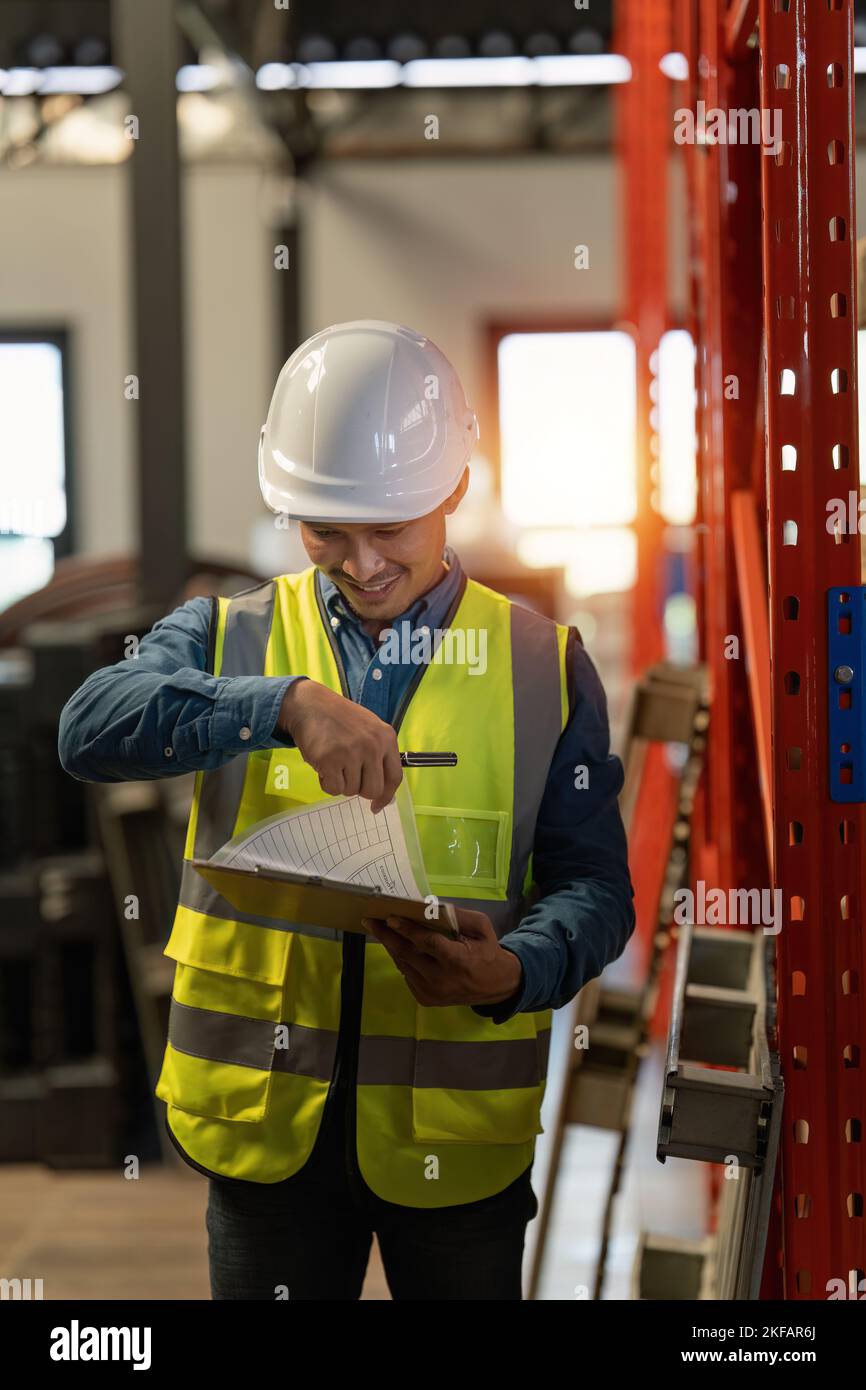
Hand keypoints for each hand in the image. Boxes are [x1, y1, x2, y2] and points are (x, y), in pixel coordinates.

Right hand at [276, 679, 401, 813]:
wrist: (311, 705)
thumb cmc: (340, 720)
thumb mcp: (369, 730)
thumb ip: (379, 756)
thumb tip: (382, 794)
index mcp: (386, 738)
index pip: (395, 777)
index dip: (386, 797)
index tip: (377, 806)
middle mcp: (372, 746)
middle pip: (373, 790)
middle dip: (359, 790)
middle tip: (348, 778)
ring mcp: (351, 753)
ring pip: (351, 791)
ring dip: (340, 783)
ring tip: (334, 763)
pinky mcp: (329, 760)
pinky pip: (333, 789)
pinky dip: (326, 783)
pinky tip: (323, 766)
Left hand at [362, 906, 523, 1007]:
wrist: (495, 985)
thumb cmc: (487, 951)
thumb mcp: (482, 927)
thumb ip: (459, 915)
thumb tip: (430, 906)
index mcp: (458, 960)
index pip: (427, 943)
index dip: (407, 930)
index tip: (391, 918)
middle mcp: (442, 980)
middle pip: (407, 954)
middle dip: (387, 936)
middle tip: (370, 921)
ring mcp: (432, 992)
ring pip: (403, 965)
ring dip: (391, 946)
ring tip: (380, 930)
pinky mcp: (426, 999)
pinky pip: (407, 975)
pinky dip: (402, 959)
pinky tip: (398, 946)